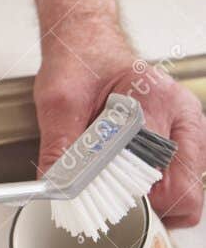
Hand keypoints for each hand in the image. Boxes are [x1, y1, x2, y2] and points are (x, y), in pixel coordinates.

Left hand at [35, 37, 205, 226]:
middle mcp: (182, 114)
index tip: (99, 200)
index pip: (153, 167)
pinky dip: (160, 193)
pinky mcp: (185, 140)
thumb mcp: (59, 99)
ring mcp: (189, 128)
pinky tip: (132, 181)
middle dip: (146, 204)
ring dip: (156, 202)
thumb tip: (57, 188)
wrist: (88, 43)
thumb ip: (59, 145)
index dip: (125, 194)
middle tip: (110, 199)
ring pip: (187, 192)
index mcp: (155, 98)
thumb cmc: (80, 61)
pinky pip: (183, 183)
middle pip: (183, 190)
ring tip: (120, 188)